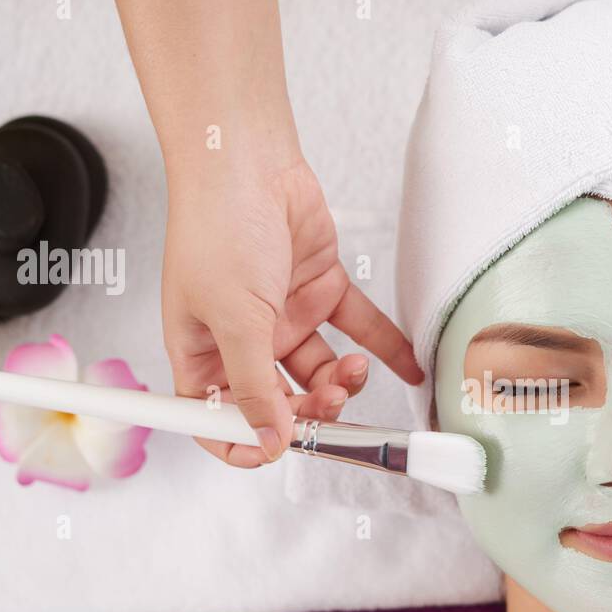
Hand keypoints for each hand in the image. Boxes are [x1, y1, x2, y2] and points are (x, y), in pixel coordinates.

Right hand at [162, 156, 424, 466]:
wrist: (246, 161)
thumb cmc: (218, 229)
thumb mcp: (232, 319)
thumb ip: (254, 386)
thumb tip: (268, 442)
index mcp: (202, 354)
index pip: (218, 420)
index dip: (245, 443)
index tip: (277, 451)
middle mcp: (242, 341)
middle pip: (280, 402)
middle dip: (308, 413)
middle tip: (329, 406)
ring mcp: (283, 317)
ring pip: (320, 372)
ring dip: (342, 383)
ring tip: (353, 371)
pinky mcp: (319, 290)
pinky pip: (358, 329)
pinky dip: (385, 349)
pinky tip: (409, 370)